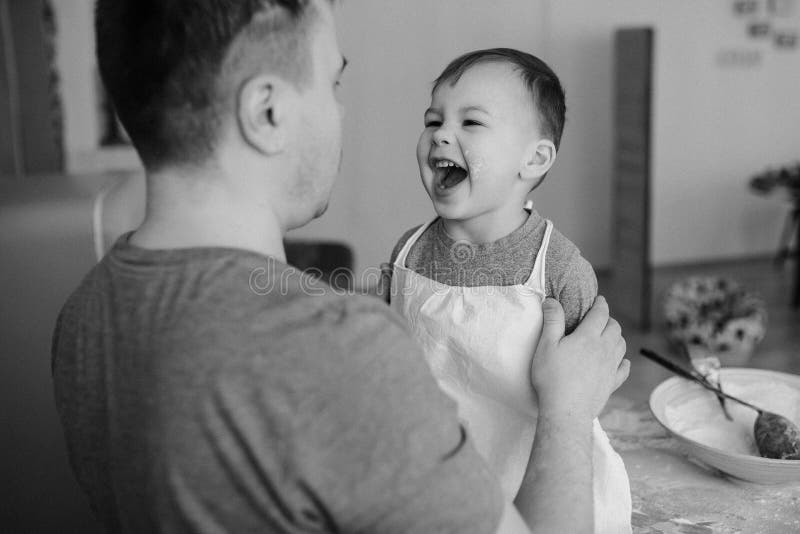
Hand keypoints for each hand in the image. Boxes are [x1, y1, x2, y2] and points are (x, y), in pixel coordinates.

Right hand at [531, 296, 628, 419]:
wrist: (566, 411)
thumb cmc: (552, 377)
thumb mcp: (546, 345)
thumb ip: (552, 321)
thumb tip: (552, 300)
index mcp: (588, 337)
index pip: (600, 314)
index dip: (600, 304)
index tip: (599, 300)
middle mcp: (604, 349)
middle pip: (615, 328)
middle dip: (608, 320)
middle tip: (599, 319)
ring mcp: (611, 367)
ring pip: (622, 345)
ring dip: (616, 337)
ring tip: (607, 337)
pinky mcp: (612, 383)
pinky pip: (624, 368)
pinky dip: (623, 361)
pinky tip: (618, 362)